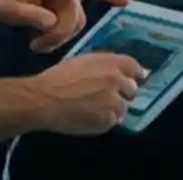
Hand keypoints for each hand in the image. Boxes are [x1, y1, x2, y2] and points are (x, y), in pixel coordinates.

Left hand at [0, 0, 129, 52]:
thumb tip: (51, 23)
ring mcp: (62, 2)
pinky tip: (36, 40)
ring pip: (73, 27)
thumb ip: (29, 14)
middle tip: (35, 48)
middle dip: (59, 36)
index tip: (126, 2)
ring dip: (57, 40)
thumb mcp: (8, 8)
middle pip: (76, 18)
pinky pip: (67, 30)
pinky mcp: (58, 12)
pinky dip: (55, 39)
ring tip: (34, 46)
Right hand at [30, 52, 148, 135]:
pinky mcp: (107, 121)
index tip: (138, 77)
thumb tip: (119, 70)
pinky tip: (88, 115)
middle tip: (107, 94)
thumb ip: (103, 64)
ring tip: (93, 107)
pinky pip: (112, 121)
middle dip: (123, 91)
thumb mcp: (81, 61)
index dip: (137, 72)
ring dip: (113, 107)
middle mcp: (116, 82)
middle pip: (132, 88)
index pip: (133, 66)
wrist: (44, 99)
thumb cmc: (58, 77)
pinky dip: (104, 119)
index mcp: (109, 64)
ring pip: (123, 107)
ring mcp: (113, 103)